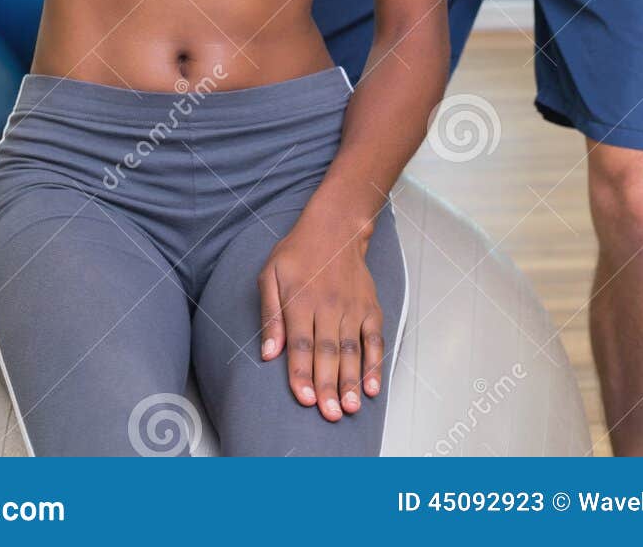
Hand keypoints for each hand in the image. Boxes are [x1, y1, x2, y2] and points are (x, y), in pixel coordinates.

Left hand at [258, 216, 383, 420]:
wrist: (335, 228)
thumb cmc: (297, 253)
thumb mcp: (270, 275)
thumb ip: (269, 316)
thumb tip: (267, 354)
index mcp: (300, 300)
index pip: (300, 344)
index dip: (302, 373)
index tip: (305, 399)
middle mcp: (327, 306)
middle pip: (327, 352)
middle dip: (328, 385)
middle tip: (330, 415)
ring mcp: (351, 308)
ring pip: (351, 350)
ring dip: (351, 381)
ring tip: (349, 408)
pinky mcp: (369, 308)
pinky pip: (374, 339)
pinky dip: (375, 363)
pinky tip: (372, 386)